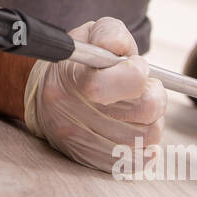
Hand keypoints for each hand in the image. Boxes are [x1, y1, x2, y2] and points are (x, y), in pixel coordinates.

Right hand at [23, 17, 165, 171]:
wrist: (42, 96)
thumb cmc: (76, 64)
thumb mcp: (89, 36)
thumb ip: (110, 35)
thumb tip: (122, 50)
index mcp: (74, 77)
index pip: (127, 80)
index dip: (139, 72)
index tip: (135, 66)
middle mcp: (73, 112)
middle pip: (147, 110)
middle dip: (154, 95)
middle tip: (141, 89)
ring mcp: (80, 140)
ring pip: (148, 136)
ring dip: (151, 120)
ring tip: (136, 109)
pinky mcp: (88, 159)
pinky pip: (136, 161)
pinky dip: (144, 148)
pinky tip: (135, 130)